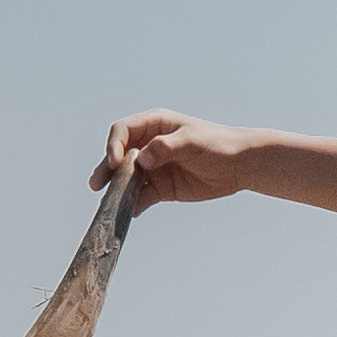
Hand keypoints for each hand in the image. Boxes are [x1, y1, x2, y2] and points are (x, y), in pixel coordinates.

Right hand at [98, 111, 261, 205]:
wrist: (240, 166)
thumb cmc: (218, 144)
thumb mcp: (192, 141)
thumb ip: (165, 147)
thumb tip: (141, 160)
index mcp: (154, 125)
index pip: (123, 131)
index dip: (114, 145)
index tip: (115, 162)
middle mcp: (149, 145)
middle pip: (119, 156)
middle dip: (106, 169)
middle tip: (96, 184)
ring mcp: (154, 168)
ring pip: (127, 179)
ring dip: (117, 190)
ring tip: (108, 203)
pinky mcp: (162, 188)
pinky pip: (142, 196)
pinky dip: (135, 204)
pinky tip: (131, 211)